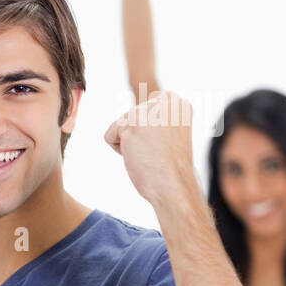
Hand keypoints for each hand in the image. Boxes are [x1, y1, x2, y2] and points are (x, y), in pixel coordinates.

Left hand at [104, 90, 196, 208]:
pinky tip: (139, 155)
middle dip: (136, 137)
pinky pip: (109, 136)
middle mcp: (164, 100)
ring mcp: (148, 110)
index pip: (143, 111)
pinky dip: (118, 150)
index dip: (147, 133)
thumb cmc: (169, 166)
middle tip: (156, 151)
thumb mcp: (168, 133)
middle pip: (129, 116)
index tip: (163, 144)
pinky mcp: (132, 122)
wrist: (173, 185)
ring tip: (149, 153)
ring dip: (128, 144)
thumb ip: (155, 118)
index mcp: (176, 102)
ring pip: (119, 126)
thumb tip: (136, 113)